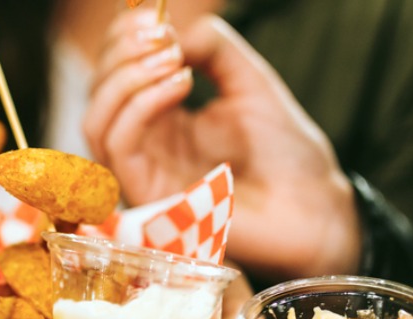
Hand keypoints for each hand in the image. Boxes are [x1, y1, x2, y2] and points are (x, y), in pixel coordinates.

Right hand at [84, 10, 359, 279]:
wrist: (316, 206)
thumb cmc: (287, 154)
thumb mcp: (248, 80)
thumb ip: (212, 47)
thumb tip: (172, 27)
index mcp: (164, 117)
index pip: (116, 72)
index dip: (123, 37)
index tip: (154, 15)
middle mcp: (147, 145)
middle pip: (97, 93)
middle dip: (121, 52)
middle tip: (162, 34)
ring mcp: (146, 172)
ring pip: (96, 120)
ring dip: (125, 78)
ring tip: (172, 58)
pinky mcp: (151, 196)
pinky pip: (120, 145)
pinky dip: (141, 105)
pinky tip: (180, 83)